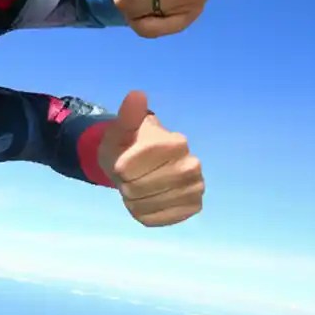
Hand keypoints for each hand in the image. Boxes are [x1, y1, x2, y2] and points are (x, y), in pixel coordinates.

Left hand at [98, 90, 203, 226]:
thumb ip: (127, 116)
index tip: (122, 161)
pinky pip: (157, 220)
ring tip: (137, 188)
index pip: (128, 167)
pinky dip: (144, 214)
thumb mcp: (120, 132)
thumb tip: (136, 95)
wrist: (139, 166)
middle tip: (129, 177)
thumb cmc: (128, 146)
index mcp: (176, 142)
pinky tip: (147, 202)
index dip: (118, 167)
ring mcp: (196, 187)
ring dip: (132, 200)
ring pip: (147, 205)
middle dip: (125, 184)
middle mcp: (192, 164)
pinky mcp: (193, 207)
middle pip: (138, 187)